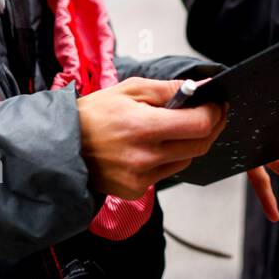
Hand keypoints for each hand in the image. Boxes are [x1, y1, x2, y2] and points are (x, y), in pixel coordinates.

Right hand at [78, 78, 226, 198]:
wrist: (61, 147)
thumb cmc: (93, 114)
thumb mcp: (130, 89)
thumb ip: (169, 90)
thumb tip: (201, 89)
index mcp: (143, 127)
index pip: (199, 124)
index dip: (215, 113)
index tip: (218, 104)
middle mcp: (144, 157)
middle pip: (200, 145)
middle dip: (212, 127)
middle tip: (212, 113)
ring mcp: (140, 177)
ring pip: (186, 160)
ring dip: (190, 143)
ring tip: (178, 127)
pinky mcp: (136, 190)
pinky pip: (167, 173)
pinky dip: (170, 158)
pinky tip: (155, 146)